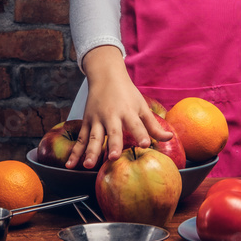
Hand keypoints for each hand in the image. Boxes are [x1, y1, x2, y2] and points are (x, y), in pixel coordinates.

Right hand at [68, 47, 171, 169]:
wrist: (105, 76)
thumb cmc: (127, 94)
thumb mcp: (142, 107)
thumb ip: (153, 125)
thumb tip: (170, 138)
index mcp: (127, 111)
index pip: (136, 124)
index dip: (140, 134)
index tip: (144, 144)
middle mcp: (111, 116)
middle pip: (112, 132)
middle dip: (113, 144)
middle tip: (113, 157)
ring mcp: (97, 119)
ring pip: (93, 137)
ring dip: (90, 151)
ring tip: (89, 165)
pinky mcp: (87, 122)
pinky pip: (80, 139)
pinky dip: (75, 152)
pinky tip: (70, 165)